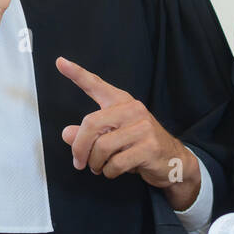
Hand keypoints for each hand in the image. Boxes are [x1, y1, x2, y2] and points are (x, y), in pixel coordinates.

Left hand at [55, 57, 199, 208]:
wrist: (173, 160)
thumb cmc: (139, 146)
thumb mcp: (113, 138)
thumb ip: (89, 134)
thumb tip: (67, 133)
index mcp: (122, 102)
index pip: (96, 85)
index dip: (77, 74)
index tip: (60, 62)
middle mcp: (132, 109)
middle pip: (91, 124)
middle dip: (80, 148)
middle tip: (79, 162)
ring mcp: (142, 127)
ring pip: (102, 147)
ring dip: (96, 163)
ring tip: (100, 167)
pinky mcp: (149, 147)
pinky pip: (116, 163)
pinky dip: (109, 172)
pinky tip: (114, 171)